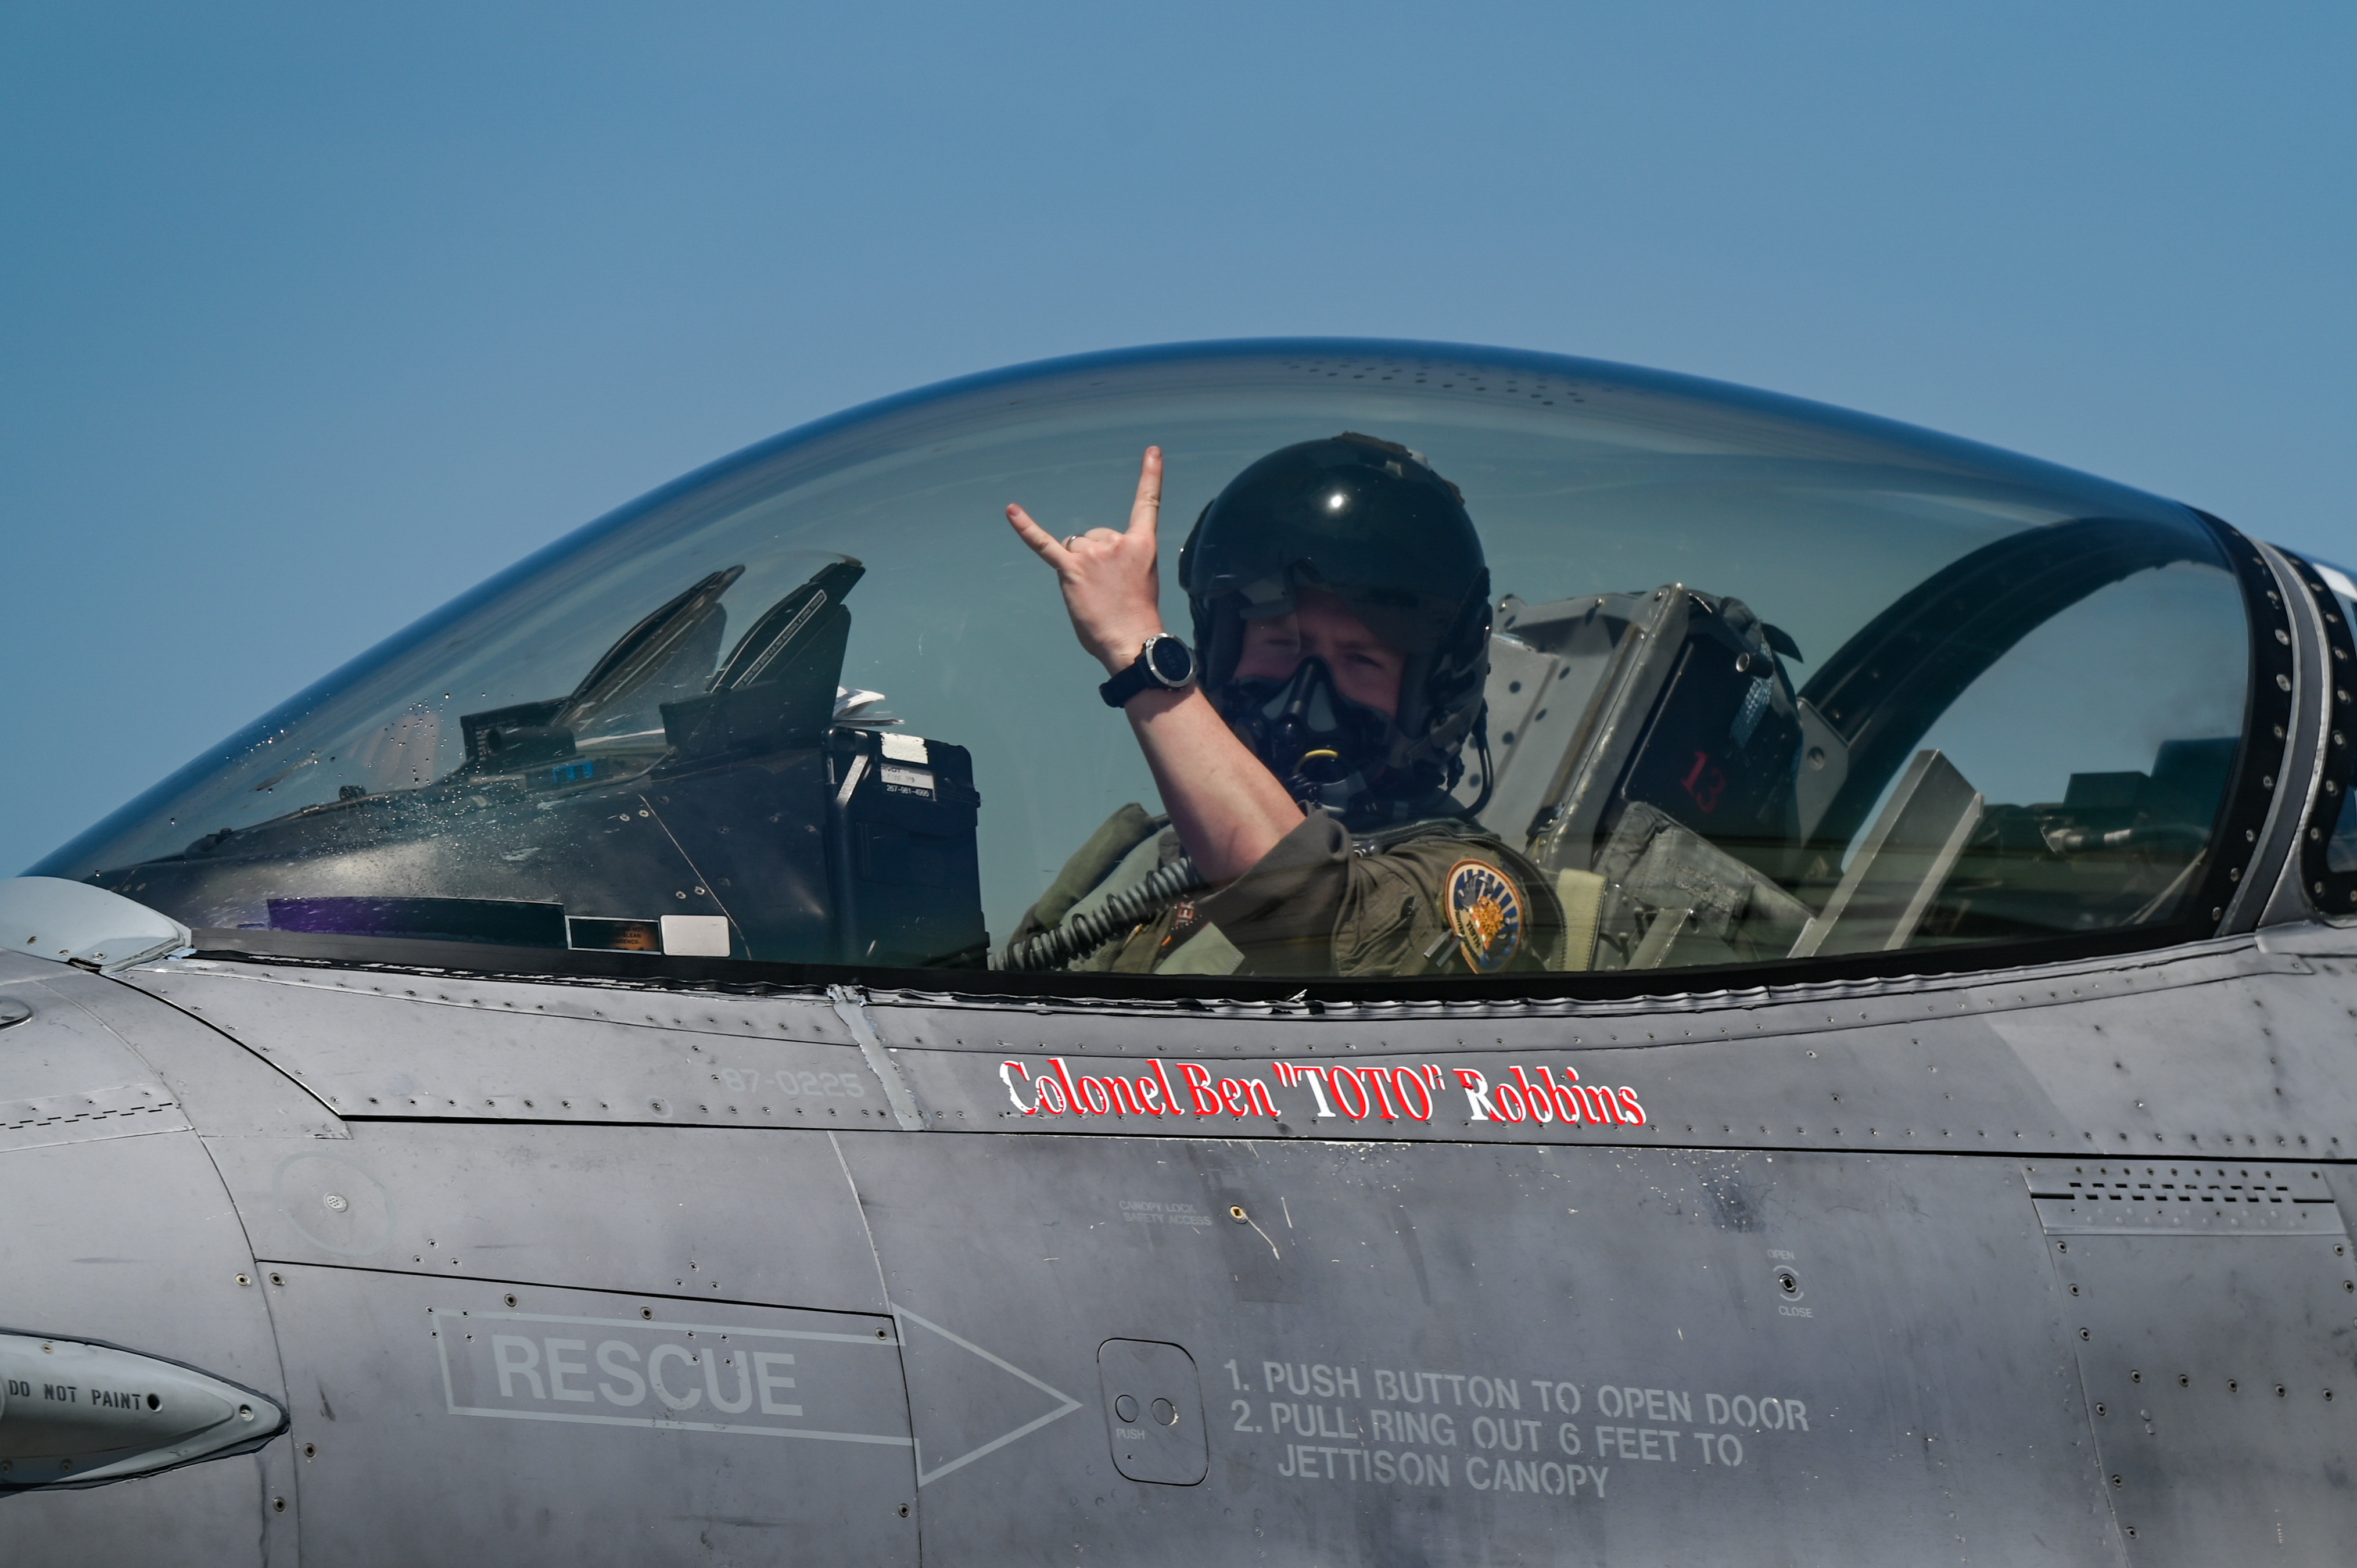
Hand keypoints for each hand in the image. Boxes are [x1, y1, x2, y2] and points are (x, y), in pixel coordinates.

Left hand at [1008, 447, 1167, 675]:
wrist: (1132, 642)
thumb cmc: (1137, 618)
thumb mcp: (1141, 580)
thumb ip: (1120, 563)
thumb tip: (1093, 567)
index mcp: (1141, 545)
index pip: (1147, 503)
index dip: (1151, 475)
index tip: (1152, 451)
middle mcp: (1117, 542)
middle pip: (1094, 536)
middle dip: (1096, 560)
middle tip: (1107, 590)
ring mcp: (1092, 555)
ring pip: (1075, 546)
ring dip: (1078, 567)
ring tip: (1093, 594)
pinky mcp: (1071, 570)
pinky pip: (1043, 544)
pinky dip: (1025, 528)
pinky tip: (1011, 510)